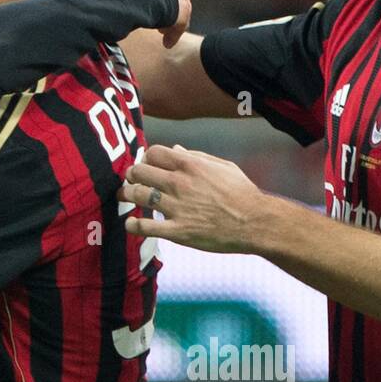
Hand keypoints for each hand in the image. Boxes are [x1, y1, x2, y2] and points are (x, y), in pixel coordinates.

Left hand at [119, 144, 268, 252]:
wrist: (256, 223)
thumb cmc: (242, 193)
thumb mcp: (223, 166)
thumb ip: (196, 156)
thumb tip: (175, 149)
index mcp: (191, 165)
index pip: (154, 152)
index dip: (146, 157)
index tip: (146, 164)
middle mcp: (180, 183)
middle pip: (139, 172)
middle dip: (132, 175)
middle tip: (131, 180)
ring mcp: (177, 207)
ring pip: (137, 195)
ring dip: (126, 195)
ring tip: (124, 197)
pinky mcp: (178, 231)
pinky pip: (146, 227)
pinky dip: (133, 224)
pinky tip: (130, 222)